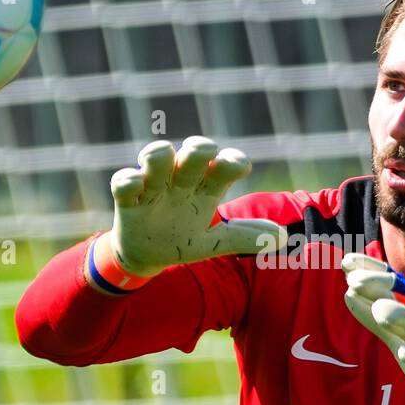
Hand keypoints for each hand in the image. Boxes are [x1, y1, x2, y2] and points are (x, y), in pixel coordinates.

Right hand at [96, 137, 285, 282]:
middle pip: (195, 151)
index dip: (233, 161)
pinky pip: (123, 181)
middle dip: (200, 148)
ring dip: (160, 155)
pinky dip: (129, 180)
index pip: (226, 163)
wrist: (146, 256)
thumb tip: (281, 237)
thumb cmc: (183, 238)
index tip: (238, 168)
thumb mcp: (214, 242)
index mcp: (207, 187)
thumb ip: (244, 236)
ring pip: (159, 155)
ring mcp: (155, 186)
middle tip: (202, 156)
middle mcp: (183, 180)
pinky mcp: (127, 198)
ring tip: (156, 165)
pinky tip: (136, 187)